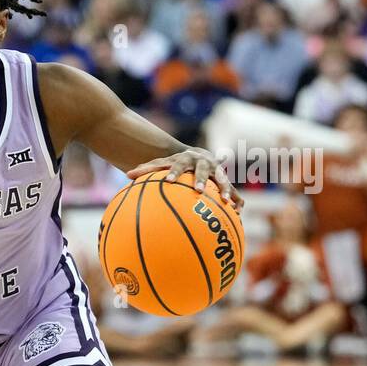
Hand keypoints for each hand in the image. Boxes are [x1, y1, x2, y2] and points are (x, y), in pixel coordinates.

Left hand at [126, 146, 243, 209]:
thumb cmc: (175, 163)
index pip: (178, 164)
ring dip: (225, 189)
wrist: (198, 154)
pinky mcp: (224, 181)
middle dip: (201, 179)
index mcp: (185, 158)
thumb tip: (126, 174)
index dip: (174, 172)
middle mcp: (202, 163)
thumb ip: (146, 170)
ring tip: (227, 202)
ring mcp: (215, 171)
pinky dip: (237, 199)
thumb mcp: (161, 164)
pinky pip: (232, 190)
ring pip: (222, 179)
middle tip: (198, 190)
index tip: (169, 181)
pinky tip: (239, 211)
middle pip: (202, 170)